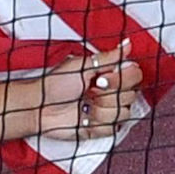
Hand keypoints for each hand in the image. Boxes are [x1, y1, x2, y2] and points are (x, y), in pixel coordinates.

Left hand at [27, 43, 144, 147]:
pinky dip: (97, 123)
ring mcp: (107, 111)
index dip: (121, 79)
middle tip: (88, 91)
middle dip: (107, 95)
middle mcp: (111, 93)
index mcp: (109, 75)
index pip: (135, 76)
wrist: (39, 107)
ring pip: (123, 114)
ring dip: (101, 110)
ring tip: (84, 105)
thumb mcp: (81, 66)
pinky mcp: (101, 128)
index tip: (100, 78)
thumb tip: (127, 44)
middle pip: (131, 96)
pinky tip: (84, 117)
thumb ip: (108, 57)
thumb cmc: (54, 84)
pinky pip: (112, 129)